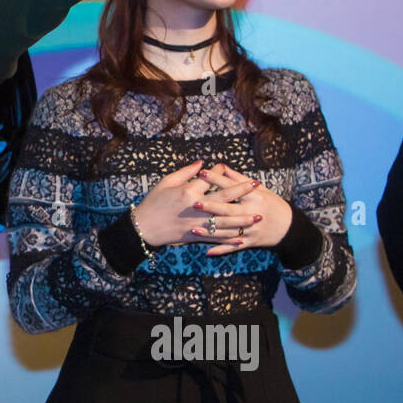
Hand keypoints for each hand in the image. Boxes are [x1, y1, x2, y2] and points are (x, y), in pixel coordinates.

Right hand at [131, 159, 260, 247]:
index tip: (227, 167)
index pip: (210, 179)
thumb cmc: (153, 202)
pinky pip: (216, 238)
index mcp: (188, 192)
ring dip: (243, 219)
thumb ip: (185, 172)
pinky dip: (229, 239)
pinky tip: (242, 238)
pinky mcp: (195, 236)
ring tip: (258, 216)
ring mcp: (197, 223)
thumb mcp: (165, 182)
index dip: (220, 172)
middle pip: (224, 198)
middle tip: (257, 185)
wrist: (143, 227)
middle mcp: (196, 207)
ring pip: (225, 221)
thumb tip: (201, 163)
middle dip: (242, 190)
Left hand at [196, 164, 292, 256]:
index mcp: (255, 197)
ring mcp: (252, 229)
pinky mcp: (251, 242)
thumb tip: (221, 166)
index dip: (217, 179)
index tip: (202, 173)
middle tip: (195, 203)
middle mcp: (253, 213)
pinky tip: (207, 251)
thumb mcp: (259, 189)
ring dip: (210, 231)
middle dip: (212, 207)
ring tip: (193, 228)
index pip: (233, 186)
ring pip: (228, 231)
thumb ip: (239, 179)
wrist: (289, 227)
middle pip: (229, 210)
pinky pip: (233, 247)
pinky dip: (221, 250)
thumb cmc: (271, 203)